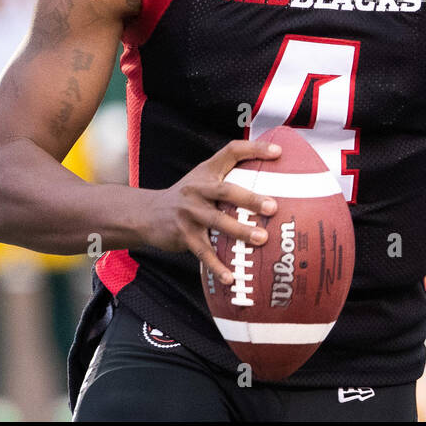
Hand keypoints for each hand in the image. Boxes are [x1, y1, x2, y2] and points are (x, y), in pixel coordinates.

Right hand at [139, 139, 280, 284]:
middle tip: (273, 207)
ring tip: (261, 239)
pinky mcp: (183, 234)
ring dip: (240, 231)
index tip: (278, 151)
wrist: (147, 213)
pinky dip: (217, 265)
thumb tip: (270, 182)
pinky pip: (203, 251)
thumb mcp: (202, 178)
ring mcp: (189, 212)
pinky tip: (230, 277)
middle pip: (226, 190)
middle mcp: (197, 189)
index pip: (232, 151)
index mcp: (207, 172)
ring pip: (217, 221)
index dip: (254, 149)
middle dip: (250, 199)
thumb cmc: (186, 197)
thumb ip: (228, 178)